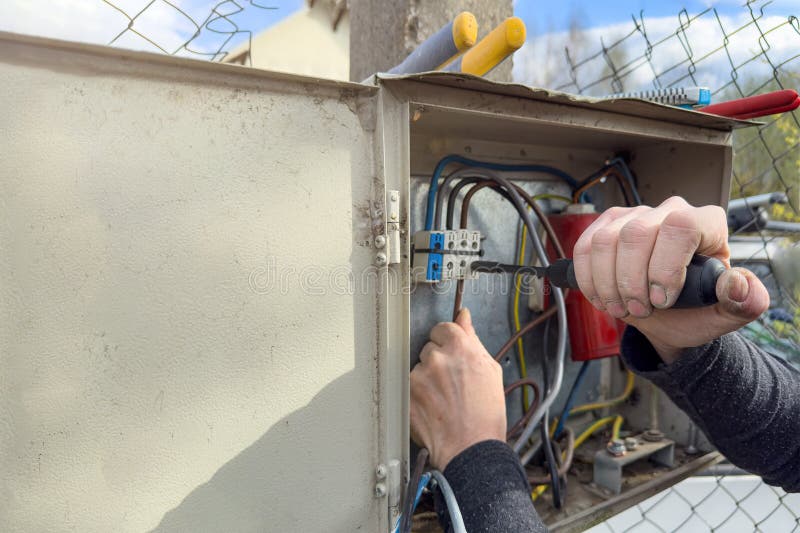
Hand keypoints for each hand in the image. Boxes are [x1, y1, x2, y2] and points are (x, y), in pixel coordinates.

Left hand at [410, 308, 505, 469]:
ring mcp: (418, 376)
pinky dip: (418, 396)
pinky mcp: (406, 394)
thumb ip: (473, 339)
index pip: (443, 328)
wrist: (471, 448)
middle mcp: (437, 358)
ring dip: (427, 379)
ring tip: (444, 400)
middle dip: (438, 361)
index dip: (447, 341)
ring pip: (419, 369)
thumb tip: (464, 317)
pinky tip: (434, 409)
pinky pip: (410, 387)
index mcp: (460, 347)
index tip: (450, 352)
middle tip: (452, 384)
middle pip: (429, 348)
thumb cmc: (486, 415)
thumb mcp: (490, 371)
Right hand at [572, 196, 769, 362]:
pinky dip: (588, 279)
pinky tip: (601, 297)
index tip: (662, 300)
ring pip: (606, 241)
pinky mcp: (606, 226)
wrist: (666, 315)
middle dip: (631, 281)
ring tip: (622, 308)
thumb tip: (738, 284)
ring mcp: (634, 215)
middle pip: (637, 233)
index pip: (681, 226)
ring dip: (608, 284)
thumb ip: (745, 302)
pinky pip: (585, 247)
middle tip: (641, 311)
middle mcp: (670, 210)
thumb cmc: (698, 310)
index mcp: (707, 223)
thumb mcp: (726, 313)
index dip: (666, 266)